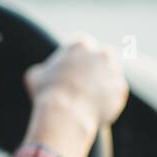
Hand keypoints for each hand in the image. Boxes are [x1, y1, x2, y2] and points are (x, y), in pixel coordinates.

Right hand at [22, 34, 128, 156]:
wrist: (66, 113)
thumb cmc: (48, 93)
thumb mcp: (35, 77)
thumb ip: (42, 72)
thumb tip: (41, 75)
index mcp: (80, 44)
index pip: (81, 50)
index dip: (75, 63)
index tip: (71, 75)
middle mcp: (101, 52)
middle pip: (99, 60)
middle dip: (94, 71)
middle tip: (84, 86)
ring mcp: (114, 70)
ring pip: (108, 77)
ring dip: (102, 86)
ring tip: (88, 102)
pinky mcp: (120, 88)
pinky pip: (114, 95)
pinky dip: (107, 102)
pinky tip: (95, 111)